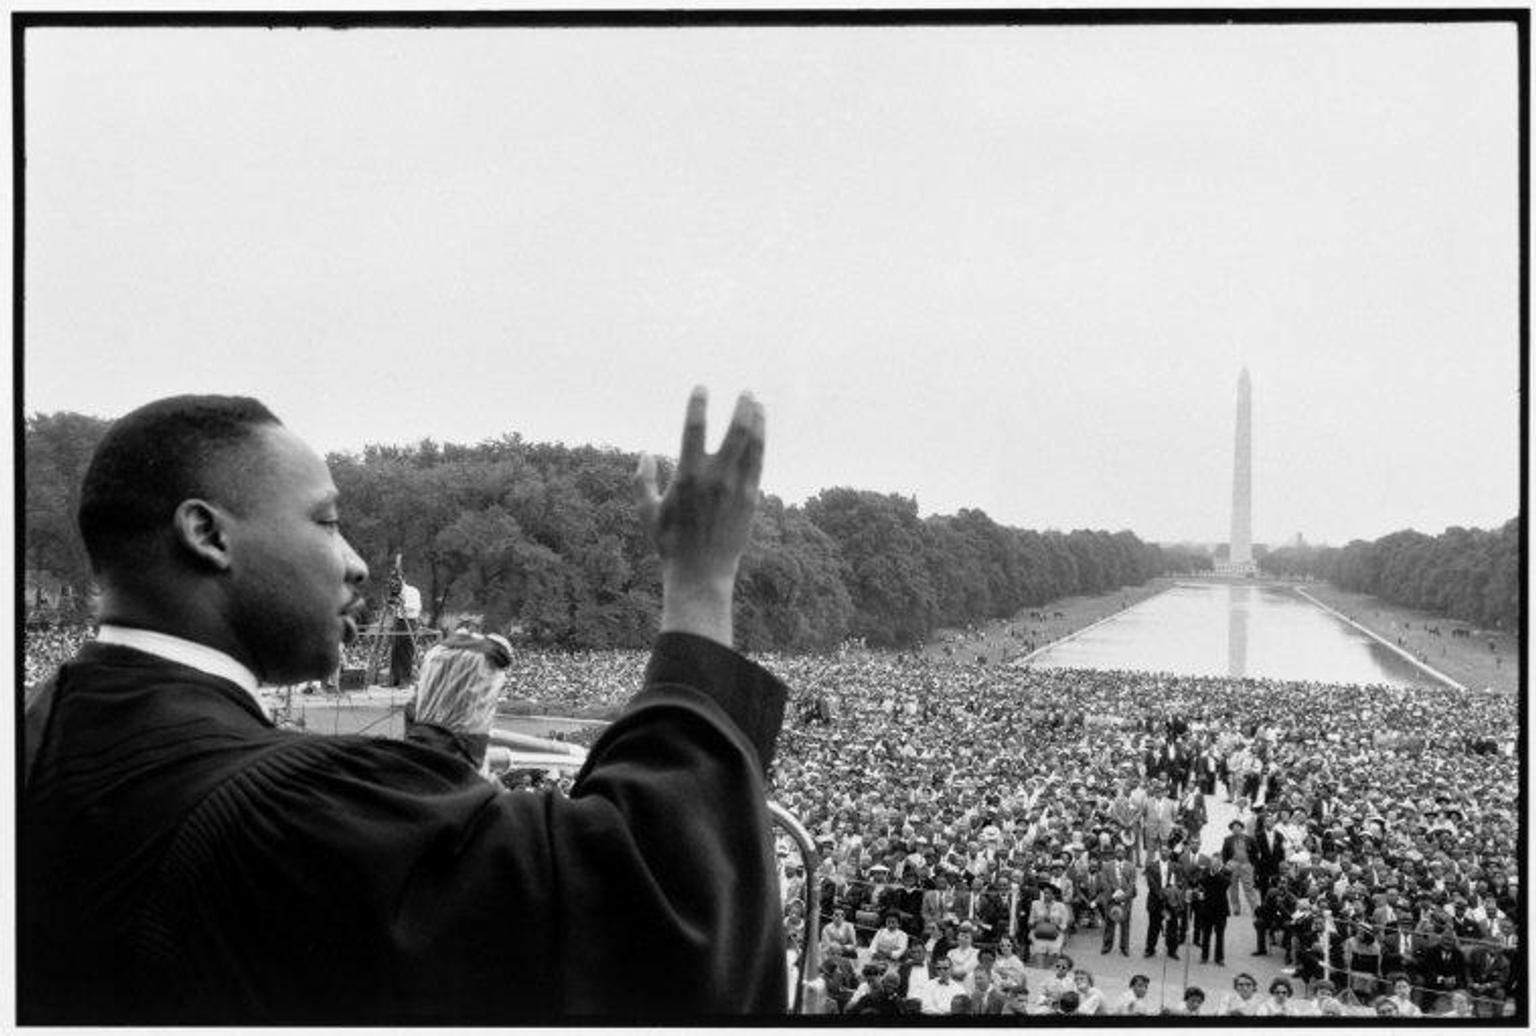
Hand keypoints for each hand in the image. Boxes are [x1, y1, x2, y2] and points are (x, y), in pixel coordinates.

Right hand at [635, 387, 764, 647]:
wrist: (700, 573)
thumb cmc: (670, 544)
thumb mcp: (648, 512)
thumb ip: (644, 481)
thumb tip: (646, 453)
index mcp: (687, 475)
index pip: (694, 428)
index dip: (698, 404)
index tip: (701, 388)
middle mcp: (715, 477)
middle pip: (736, 430)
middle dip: (743, 406)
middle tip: (747, 392)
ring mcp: (736, 487)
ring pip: (753, 444)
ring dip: (758, 421)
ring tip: (759, 405)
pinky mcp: (750, 499)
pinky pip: (758, 463)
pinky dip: (761, 443)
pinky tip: (761, 432)